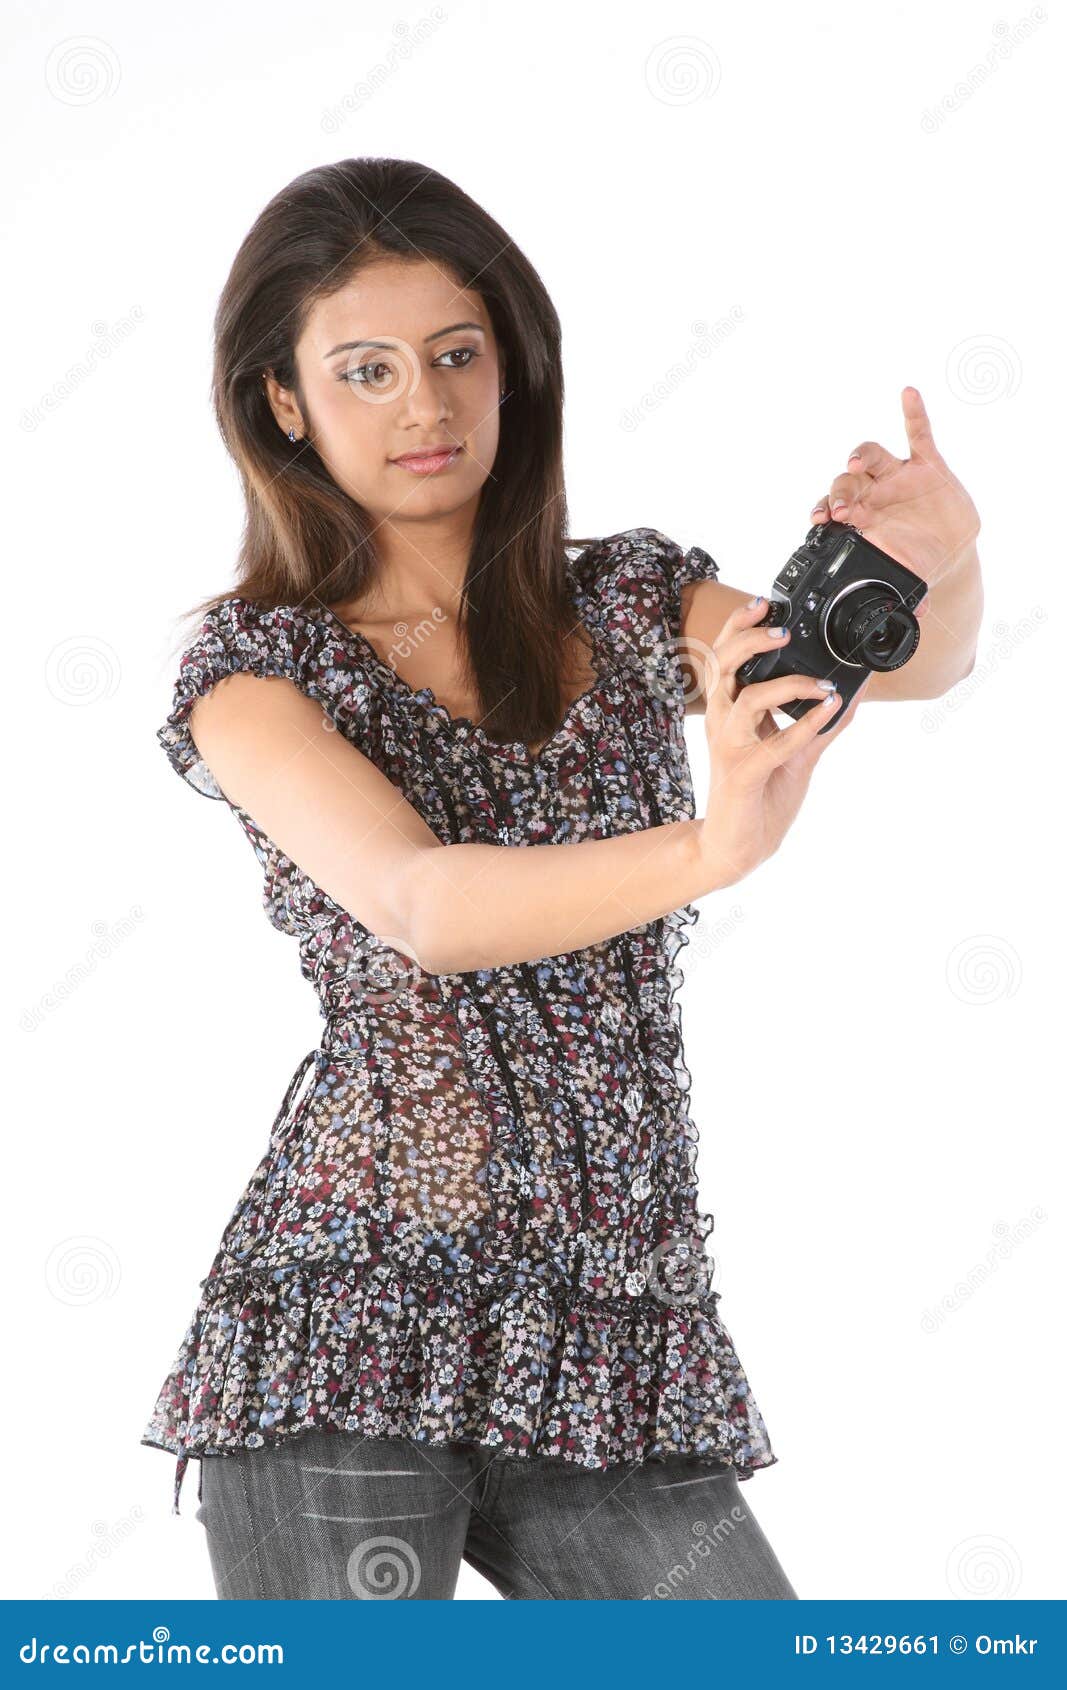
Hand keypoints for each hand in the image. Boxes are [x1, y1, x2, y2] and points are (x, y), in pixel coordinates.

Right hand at [697, 598, 869, 886]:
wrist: (739, 845)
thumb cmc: (760, 795)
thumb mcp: (796, 752)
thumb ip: (820, 724)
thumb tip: (853, 694)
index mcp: (730, 710)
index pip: (725, 656)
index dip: (740, 625)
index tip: (765, 603)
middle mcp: (723, 722)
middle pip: (723, 664)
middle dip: (751, 640)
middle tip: (784, 632)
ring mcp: (730, 748)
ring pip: (744, 699)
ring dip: (785, 684)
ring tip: (819, 681)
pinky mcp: (744, 774)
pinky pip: (773, 744)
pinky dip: (805, 725)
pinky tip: (829, 712)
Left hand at [810, 387, 980, 610]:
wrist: (948, 551)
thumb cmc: (917, 561)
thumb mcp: (906, 581)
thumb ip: (903, 596)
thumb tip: (915, 623)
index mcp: (862, 520)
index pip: (834, 507)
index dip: (824, 509)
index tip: (819, 521)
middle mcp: (873, 494)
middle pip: (847, 481)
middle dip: (839, 491)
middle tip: (839, 509)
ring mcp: (898, 477)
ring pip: (871, 456)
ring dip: (859, 456)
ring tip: (852, 462)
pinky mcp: (927, 466)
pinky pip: (918, 434)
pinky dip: (913, 413)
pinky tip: (908, 394)